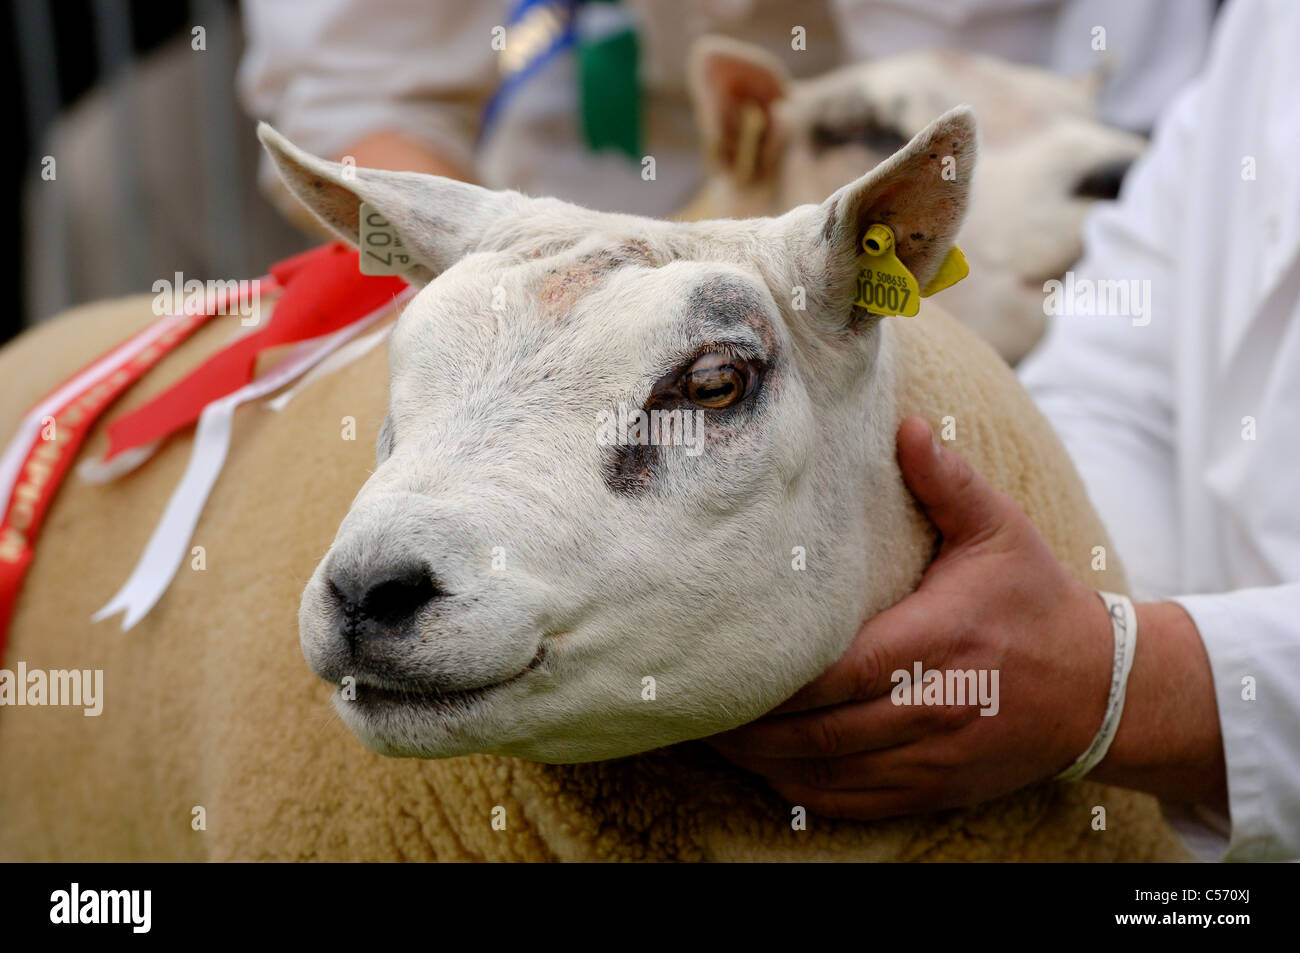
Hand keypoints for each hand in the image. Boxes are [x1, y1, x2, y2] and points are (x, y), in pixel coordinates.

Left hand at [708, 416, 1202, 819]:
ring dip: (771, 763)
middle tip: (702, 710)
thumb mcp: (1001, 533)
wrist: (1101, 690)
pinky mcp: (941, 790)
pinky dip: (810, 792)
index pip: (844, 671)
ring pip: (836, 774)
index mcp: (941, 640)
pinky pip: (861, 803)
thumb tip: (905, 425)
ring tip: (720, 740)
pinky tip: (771, 772)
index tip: (729, 668)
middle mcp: (938, 706)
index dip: (781, 681)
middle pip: (827, 731)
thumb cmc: (1037, 601)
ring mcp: (939, 757)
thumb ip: (949, 482)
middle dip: (758, 727)